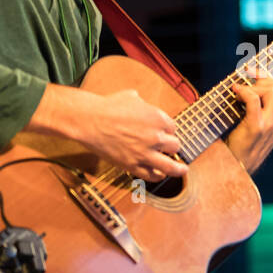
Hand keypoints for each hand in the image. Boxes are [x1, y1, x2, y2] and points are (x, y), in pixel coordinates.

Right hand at [33, 86, 185, 181]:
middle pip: (175, 146)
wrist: (90, 120)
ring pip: (170, 166)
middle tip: (170, 149)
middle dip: (172, 147)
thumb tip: (143, 104)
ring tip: (182, 170)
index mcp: (158, 117)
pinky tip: (160, 175)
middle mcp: (155, 136)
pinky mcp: (133, 165)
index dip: (168, 131)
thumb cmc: (108, 106)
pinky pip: (151, 175)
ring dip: (178, 169)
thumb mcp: (132, 96)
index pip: (173, 128)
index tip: (165, 134)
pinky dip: (158, 175)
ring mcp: (145, 152)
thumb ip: (143, 103)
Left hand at [225, 76, 272, 174]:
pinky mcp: (256, 127)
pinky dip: (243, 91)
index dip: (268, 77)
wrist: (236, 171)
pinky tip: (235, 92)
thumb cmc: (240, 148)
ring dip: (252, 86)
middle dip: (262, 78)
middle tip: (245, 81)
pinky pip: (253, 99)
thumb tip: (245, 86)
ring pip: (271, 89)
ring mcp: (270, 125)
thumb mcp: (254, 128)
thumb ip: (257, 111)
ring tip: (238, 93)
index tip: (251, 72)